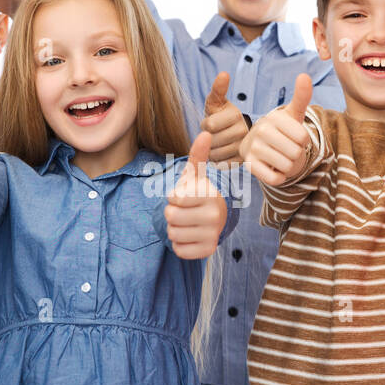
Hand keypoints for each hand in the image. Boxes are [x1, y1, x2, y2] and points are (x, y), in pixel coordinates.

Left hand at [165, 131, 226, 258]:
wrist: (213, 218)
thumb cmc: (198, 195)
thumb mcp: (195, 176)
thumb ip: (198, 155)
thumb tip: (206, 132)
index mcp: (209, 195)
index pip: (173, 198)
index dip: (173, 196)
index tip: (184, 196)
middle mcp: (214, 216)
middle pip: (170, 217)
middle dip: (171, 213)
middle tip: (184, 211)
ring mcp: (212, 235)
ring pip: (173, 234)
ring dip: (174, 229)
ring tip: (187, 222)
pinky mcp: (208, 251)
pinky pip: (178, 250)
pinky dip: (180, 244)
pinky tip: (190, 236)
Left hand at [200, 72, 246, 165]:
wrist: (236, 133)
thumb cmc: (221, 116)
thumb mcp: (217, 102)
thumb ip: (217, 89)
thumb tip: (224, 74)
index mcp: (236, 115)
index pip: (210, 125)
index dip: (205, 125)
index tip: (211, 124)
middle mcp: (244, 131)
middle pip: (212, 141)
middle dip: (207, 139)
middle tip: (214, 135)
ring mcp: (245, 147)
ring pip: (216, 155)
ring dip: (211, 151)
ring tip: (217, 144)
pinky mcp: (244, 161)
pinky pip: (223, 165)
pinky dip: (218, 161)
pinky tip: (222, 154)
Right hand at [238, 73, 311, 185]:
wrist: (261, 147)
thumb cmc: (282, 130)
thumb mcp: (294, 114)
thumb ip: (301, 96)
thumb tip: (304, 75)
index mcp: (273, 117)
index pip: (303, 137)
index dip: (303, 141)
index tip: (293, 137)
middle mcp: (260, 131)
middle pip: (295, 152)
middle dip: (296, 155)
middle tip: (286, 148)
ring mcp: (253, 148)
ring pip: (286, 166)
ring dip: (288, 166)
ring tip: (279, 157)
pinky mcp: (249, 166)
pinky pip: (275, 179)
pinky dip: (279, 177)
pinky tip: (273, 169)